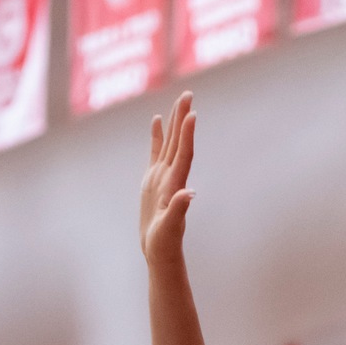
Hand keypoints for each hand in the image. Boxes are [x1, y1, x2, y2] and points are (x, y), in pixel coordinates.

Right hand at [140, 92, 195, 264]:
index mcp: (176, 184)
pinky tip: (156, 120)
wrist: (160, 251)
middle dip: (183, 118)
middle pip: (179, 141)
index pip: (184, 154)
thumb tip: (188, 194)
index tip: (192, 113)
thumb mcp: (170, 228)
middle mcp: (172, 176)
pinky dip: (156, 136)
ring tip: (179, 100)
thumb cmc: (164, 243)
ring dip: (174, 121)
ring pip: (169, 142)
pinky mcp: (153, 180)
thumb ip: (179, 210)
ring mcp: (163, 176)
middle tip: (188, 93)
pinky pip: (155, 152)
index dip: (187, 134)